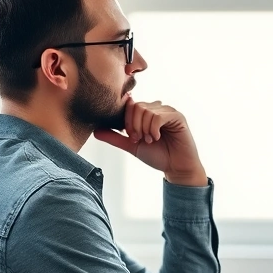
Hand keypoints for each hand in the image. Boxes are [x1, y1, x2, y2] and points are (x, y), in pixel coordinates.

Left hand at [93, 98, 207, 186]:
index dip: (127, 121)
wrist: (176, 167)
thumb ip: (115, 137)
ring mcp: (167, 111)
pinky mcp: (177, 116)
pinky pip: (158, 116)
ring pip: (146, 111)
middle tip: (139, 139)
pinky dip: (153, 129)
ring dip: (144, 129)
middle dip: (134, 125)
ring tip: (151, 140)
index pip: (129, 105)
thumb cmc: (157, 156)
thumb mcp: (131, 146)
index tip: (131, 137)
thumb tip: (95, 131)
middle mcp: (156, 108)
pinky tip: (157, 138)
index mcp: (146, 113)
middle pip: (136, 106)